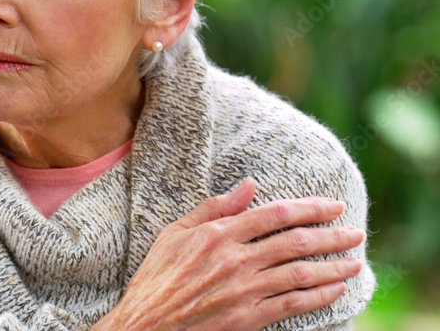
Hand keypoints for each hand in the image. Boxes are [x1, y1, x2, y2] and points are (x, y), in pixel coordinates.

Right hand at [95, 178, 363, 330]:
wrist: (146, 324)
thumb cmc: (156, 277)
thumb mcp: (175, 233)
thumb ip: (214, 208)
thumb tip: (248, 185)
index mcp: (218, 234)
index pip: (274, 214)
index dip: (309, 208)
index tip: (333, 207)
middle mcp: (235, 259)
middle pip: (295, 241)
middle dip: (331, 235)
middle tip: (355, 233)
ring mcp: (243, 290)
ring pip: (300, 273)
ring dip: (333, 266)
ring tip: (353, 261)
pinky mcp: (248, 318)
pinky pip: (293, 304)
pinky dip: (318, 296)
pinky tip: (335, 289)